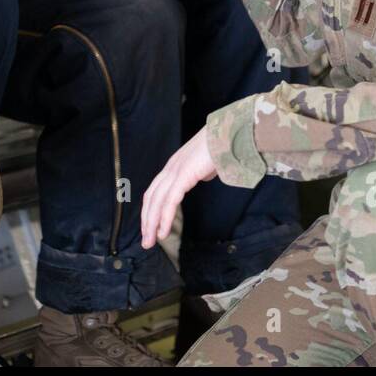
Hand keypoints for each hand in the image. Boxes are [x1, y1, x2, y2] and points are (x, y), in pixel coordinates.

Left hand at [140, 127, 217, 248]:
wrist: (229, 134)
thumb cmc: (222, 146)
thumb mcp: (208, 162)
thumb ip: (202, 170)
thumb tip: (204, 175)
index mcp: (175, 165)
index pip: (156, 191)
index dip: (151, 209)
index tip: (150, 227)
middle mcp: (171, 168)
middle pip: (151, 197)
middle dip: (147, 220)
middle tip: (146, 240)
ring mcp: (175, 171)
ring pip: (157, 201)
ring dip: (152, 223)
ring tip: (150, 241)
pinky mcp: (183, 175)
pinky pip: (170, 201)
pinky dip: (165, 218)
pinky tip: (163, 231)